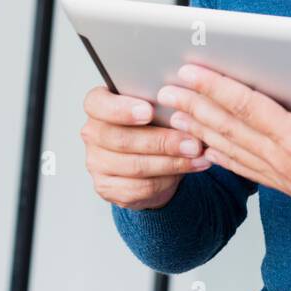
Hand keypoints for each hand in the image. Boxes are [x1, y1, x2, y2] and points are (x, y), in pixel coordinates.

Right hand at [80, 85, 213, 209]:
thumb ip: (164, 102)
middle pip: (122, 140)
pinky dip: (168, 179)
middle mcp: (92, 133)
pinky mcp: (107, 188)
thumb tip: (186, 102)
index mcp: (98, 105)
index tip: (149, 111)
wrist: (152, 159)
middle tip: (192, 142)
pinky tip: (188, 169)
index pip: (98, 104)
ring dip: (172, 162)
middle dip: (162, 142)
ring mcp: (96, 163)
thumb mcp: (158, 107)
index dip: (122, 109)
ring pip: (135, 166)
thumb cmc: (154, 124)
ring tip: (197, 156)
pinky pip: (140, 188)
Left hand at [158, 66, 290, 263]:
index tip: (191, 71)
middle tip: (163, 88)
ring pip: (230, 146)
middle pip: (230, 127)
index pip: (250, 109)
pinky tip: (206, 149)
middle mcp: (284, 160)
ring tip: (174, 112)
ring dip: (199, 127)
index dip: (218, 88)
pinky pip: (244, 167)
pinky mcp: (288, 184)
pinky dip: (220, 154)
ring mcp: (283, 175)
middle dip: (195, 104)